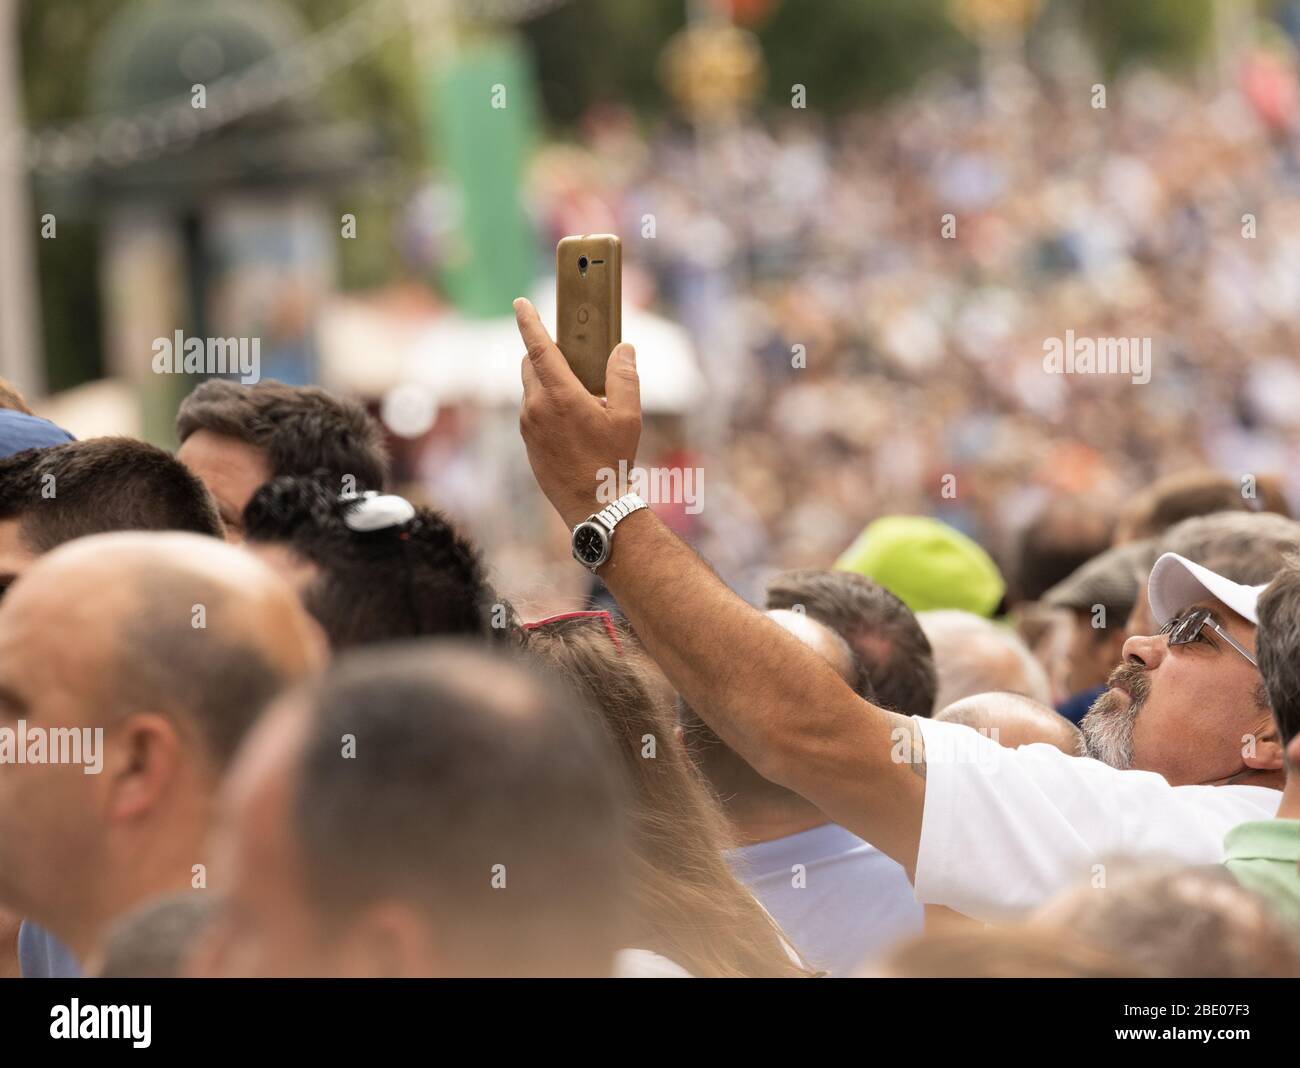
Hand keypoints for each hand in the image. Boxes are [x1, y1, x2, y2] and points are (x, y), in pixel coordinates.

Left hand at [515, 297, 640, 527]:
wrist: (592, 506)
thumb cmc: (612, 461)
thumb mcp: (628, 417)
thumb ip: (625, 378)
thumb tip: (623, 349)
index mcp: (560, 395)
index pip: (539, 348)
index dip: (529, 322)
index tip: (520, 303)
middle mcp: (537, 407)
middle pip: (531, 364)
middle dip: (546, 353)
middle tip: (573, 356)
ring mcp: (528, 426)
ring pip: (531, 389)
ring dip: (548, 381)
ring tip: (580, 396)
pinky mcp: (528, 442)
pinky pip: (533, 411)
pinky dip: (547, 404)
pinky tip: (572, 420)